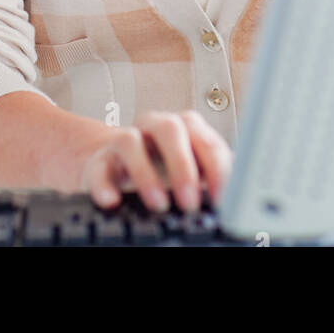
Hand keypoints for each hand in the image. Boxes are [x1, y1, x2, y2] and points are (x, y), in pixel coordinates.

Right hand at [76, 110, 233, 212]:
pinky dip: (104, 185)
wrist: (110, 160)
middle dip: (182, 166)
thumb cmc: (160, 166)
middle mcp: (154, 127)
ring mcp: (124, 140)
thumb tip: (235, 199)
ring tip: (158, 205)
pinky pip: (98, 167)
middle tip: (190, 202)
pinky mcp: (99, 161)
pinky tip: (113, 202)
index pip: (205, 138)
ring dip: (145, 174)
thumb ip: (210, 177)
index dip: (216, 168)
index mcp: (184, 128)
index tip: (221, 199)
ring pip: (130, 140)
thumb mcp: (190, 168)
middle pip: (169, 128)